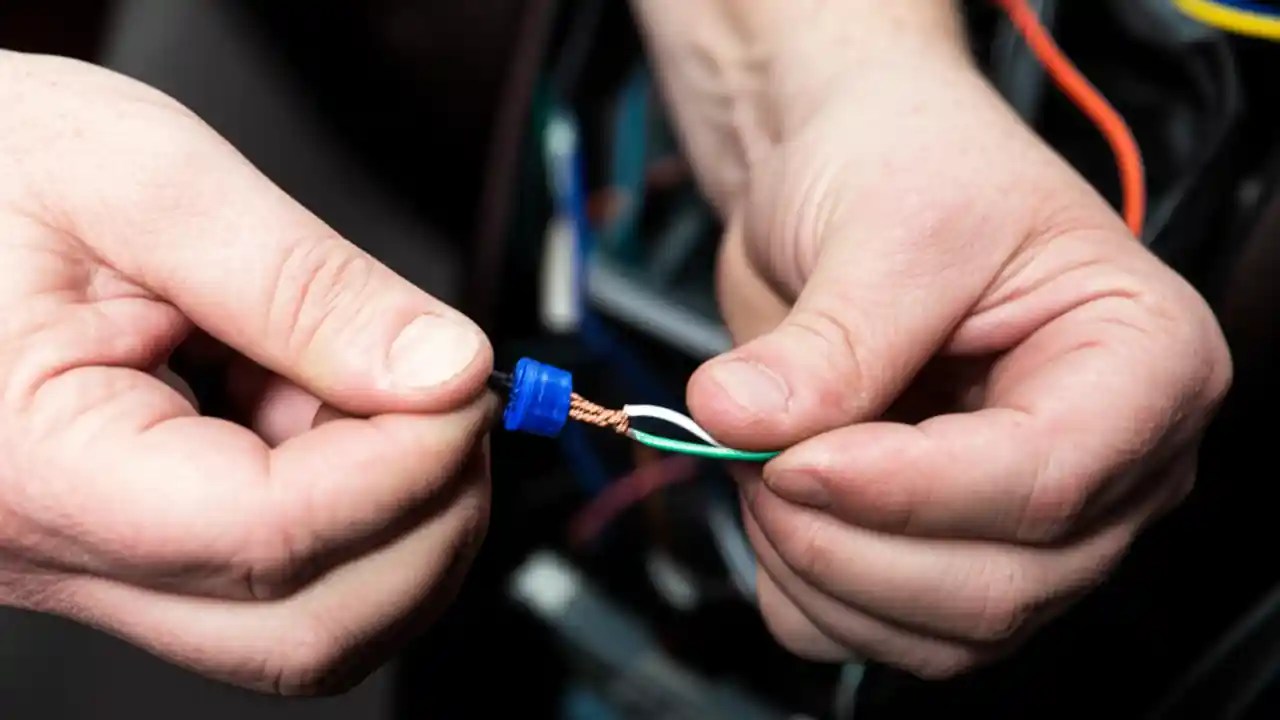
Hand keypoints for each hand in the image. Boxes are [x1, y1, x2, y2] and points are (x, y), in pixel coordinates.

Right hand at [0, 51, 492, 693]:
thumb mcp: (146, 181)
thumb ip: (306, 284)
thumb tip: (445, 370)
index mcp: (41, 466)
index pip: (274, 535)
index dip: (408, 464)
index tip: (467, 381)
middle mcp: (63, 553)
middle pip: (307, 630)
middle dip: (427, 518)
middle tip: (449, 397)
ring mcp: (101, 566)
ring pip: (307, 625)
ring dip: (396, 518)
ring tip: (369, 387)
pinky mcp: (138, 550)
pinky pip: (279, 581)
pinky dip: (351, 506)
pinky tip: (323, 408)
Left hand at [686, 52, 1231, 675]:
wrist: (855, 166)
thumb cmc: (912, 161)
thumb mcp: (889, 223)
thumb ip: (829, 342)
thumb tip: (744, 421)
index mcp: (1142, 365)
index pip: (1044, 483)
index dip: (905, 493)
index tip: (793, 457)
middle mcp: (1102, 462)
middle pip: (996, 587)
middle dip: (847, 540)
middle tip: (756, 453)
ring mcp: (1020, 516)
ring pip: (938, 635)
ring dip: (815, 569)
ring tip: (758, 459)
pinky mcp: (942, 543)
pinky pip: (876, 632)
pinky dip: (804, 593)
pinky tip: (774, 505)